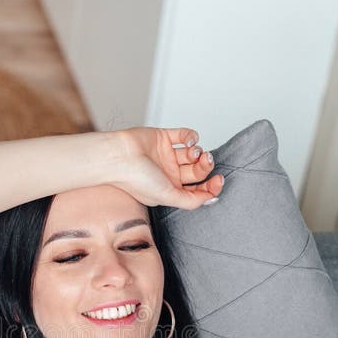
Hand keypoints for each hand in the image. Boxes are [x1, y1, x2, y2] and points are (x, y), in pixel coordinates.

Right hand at [109, 126, 224, 208]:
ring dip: (198, 152)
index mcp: (170, 190)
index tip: (218, 181)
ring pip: (193, 153)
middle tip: (206, 161)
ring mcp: (167, 155)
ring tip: (192, 152)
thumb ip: (190, 201)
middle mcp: (169, 173)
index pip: (197, 190)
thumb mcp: (167, 197)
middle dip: (205, 166)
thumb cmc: (136, 179)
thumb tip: (211, 199)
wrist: (119, 157)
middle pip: (197, 171)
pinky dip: (192, 137)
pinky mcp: (164, 137)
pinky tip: (189, 141)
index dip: (211, 187)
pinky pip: (185, 135)